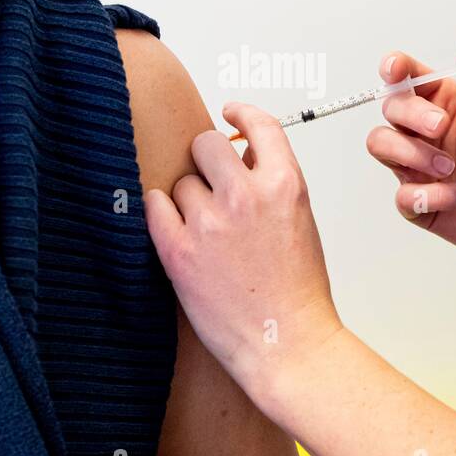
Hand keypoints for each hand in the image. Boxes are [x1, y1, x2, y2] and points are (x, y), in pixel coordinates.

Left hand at [144, 104, 342, 397]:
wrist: (287, 344)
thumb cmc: (298, 292)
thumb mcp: (300, 221)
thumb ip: (273, 183)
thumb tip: (244, 153)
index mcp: (285, 185)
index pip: (259, 124)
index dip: (241, 112)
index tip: (229, 111)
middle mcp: (247, 196)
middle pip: (206, 143)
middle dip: (206, 158)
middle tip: (210, 181)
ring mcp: (210, 222)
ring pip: (182, 182)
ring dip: (188, 199)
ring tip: (208, 232)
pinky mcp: (179, 251)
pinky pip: (155, 206)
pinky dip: (162, 214)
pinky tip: (177, 231)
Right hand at [367, 25, 455, 271]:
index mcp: (443, 103)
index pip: (405, 78)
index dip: (393, 69)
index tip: (396, 69)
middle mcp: (424, 132)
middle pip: (389, 109)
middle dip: (411, 116)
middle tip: (441, 127)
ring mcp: (418, 166)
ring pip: (380, 145)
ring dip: (412, 154)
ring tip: (449, 166)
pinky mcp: (420, 202)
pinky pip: (404, 195)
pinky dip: (434, 195)